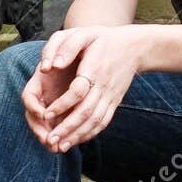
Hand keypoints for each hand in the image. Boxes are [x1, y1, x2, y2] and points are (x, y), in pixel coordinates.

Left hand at [20, 25, 143, 151]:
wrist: (134, 47)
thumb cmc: (102, 39)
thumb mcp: (84, 34)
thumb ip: (65, 46)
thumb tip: (51, 66)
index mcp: (95, 68)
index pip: (78, 91)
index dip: (63, 104)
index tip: (46, 114)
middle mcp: (104, 85)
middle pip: (86, 111)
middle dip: (68, 128)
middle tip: (50, 141)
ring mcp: (111, 96)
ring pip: (95, 120)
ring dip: (78, 135)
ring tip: (61, 147)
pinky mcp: (115, 102)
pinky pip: (103, 121)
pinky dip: (90, 133)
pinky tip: (77, 140)